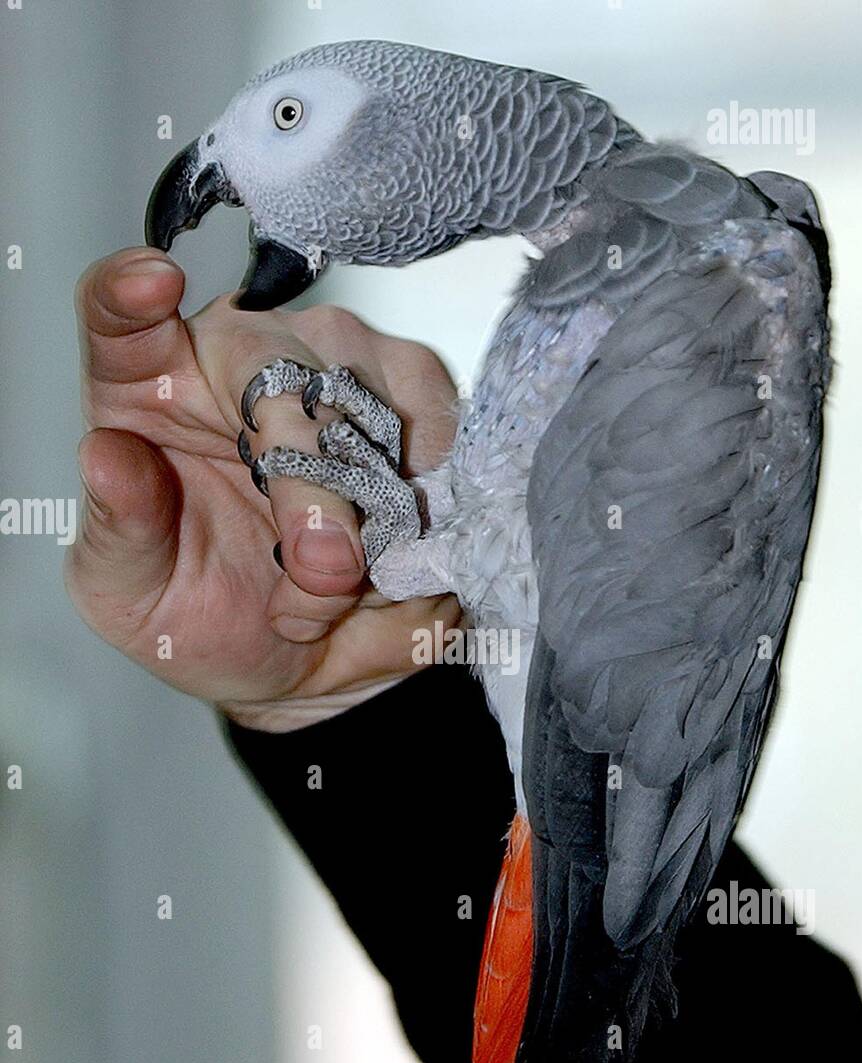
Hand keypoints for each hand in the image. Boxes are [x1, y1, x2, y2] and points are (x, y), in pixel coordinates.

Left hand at [67, 248, 459, 730]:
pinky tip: (396, 557)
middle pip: (276, 370)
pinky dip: (425, 510)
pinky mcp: (414, 403)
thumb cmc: (204, 616)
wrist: (305, 661)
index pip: (120, 318)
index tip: (150, 284)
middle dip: (309, 481)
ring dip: (370, 511)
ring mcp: (336, 371)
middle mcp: (243, 362)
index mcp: (151, 392)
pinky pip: (437, 436)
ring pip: (367, 400)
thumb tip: (105, 456)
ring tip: (344, 588)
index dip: (128, 293)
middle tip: (322, 572)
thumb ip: (122, 531)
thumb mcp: (136, 596)